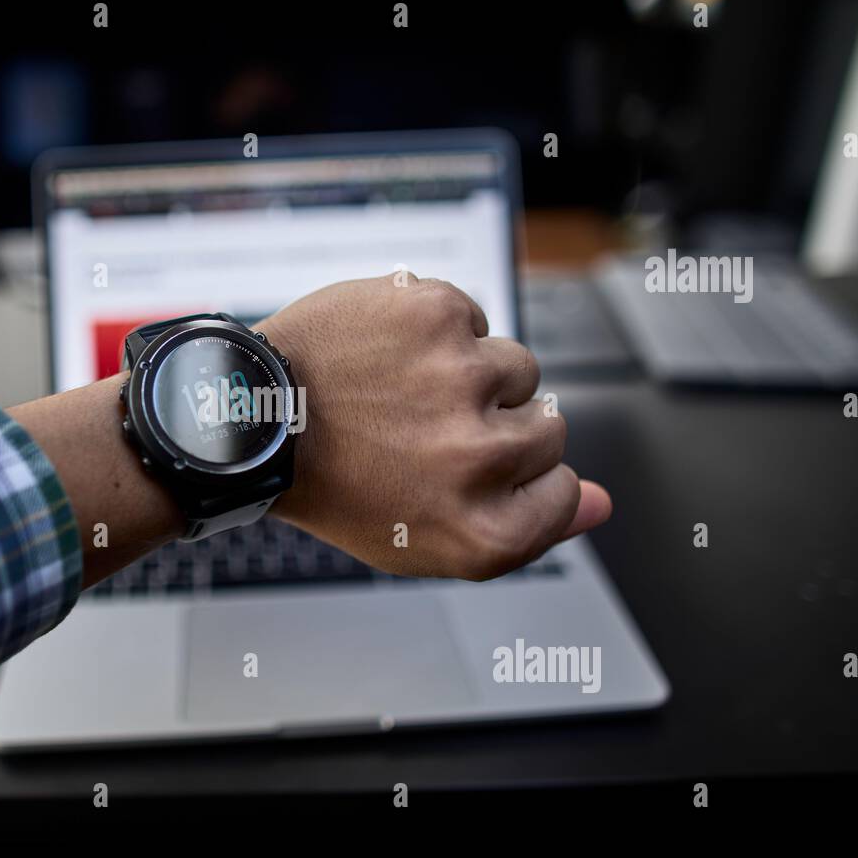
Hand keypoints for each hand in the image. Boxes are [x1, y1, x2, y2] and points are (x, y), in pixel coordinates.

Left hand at [257, 273, 611, 579]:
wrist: (256, 417)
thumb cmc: (338, 482)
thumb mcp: (427, 543)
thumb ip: (526, 528)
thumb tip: (602, 502)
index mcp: (482, 530)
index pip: (565, 492)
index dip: (516, 477)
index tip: (466, 468)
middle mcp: (481, 456)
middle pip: (549, 428)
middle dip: (495, 425)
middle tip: (423, 430)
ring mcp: (462, 379)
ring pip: (518, 368)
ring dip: (471, 376)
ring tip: (402, 392)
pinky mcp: (438, 314)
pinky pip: (475, 320)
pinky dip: (438, 334)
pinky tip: (388, 356)